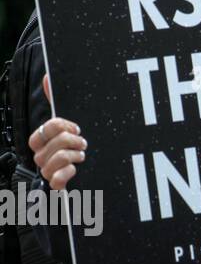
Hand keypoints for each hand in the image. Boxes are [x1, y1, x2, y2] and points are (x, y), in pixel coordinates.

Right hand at [29, 73, 86, 189]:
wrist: (95, 173)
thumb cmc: (76, 147)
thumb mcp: (69, 123)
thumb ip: (57, 101)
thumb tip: (47, 77)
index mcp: (43, 141)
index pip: (44, 129)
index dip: (62, 126)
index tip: (76, 128)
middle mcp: (41, 156)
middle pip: (51, 143)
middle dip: (72, 140)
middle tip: (83, 143)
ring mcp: (47, 171)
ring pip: (56, 159)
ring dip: (74, 156)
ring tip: (81, 156)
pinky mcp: (55, 186)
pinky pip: (55, 180)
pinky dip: (67, 174)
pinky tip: (74, 171)